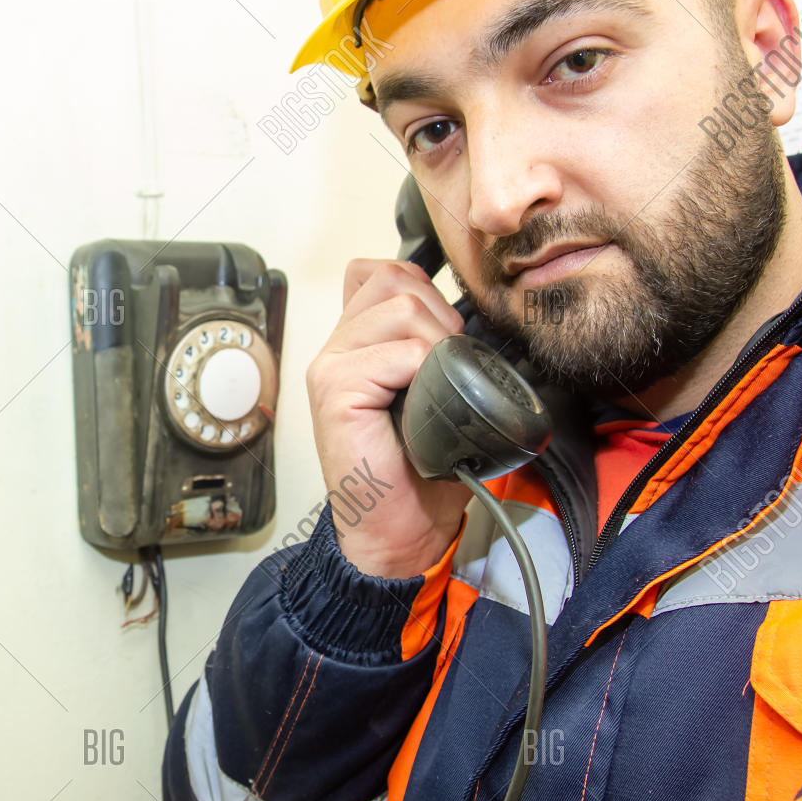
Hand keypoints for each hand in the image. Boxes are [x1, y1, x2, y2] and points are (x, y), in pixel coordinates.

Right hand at [303, 259, 471, 578]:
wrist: (400, 529)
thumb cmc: (418, 470)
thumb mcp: (432, 392)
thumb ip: (431, 346)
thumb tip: (471, 314)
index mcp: (355, 342)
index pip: (383, 271)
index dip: (423, 291)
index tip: (442, 340)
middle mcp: (335, 347)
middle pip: (395, 278)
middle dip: (438, 315)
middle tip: (444, 372)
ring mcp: (330, 365)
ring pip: (401, 306)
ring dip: (436, 343)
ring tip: (433, 390)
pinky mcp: (335, 389)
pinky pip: (403, 352)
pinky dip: (427, 374)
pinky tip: (421, 407)